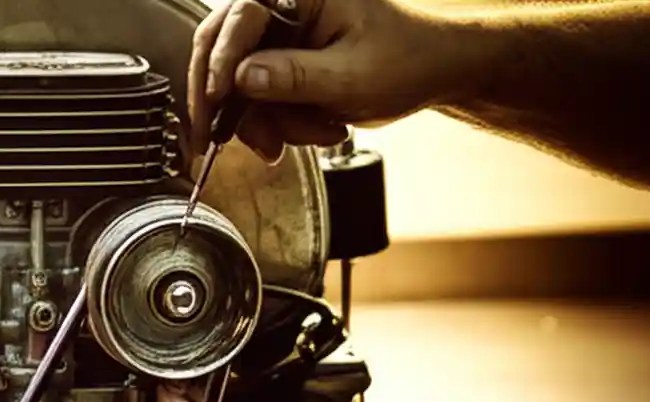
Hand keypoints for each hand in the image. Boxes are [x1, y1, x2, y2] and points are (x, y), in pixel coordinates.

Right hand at [187, 0, 463, 161]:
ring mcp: (279, 40)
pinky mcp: (279, 66)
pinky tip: (313, 132)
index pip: (240, 17)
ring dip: (267, 122)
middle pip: (222, 50)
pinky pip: (255, 101)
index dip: (221, 60)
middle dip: (228, 102)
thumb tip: (242, 79)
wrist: (433, 71)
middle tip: (218, 140)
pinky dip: (276, 125)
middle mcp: (282, 9)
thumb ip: (293, 77)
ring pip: (237, 85)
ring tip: (317, 134)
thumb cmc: (408, 58)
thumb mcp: (351, 75)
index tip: (217, 101)